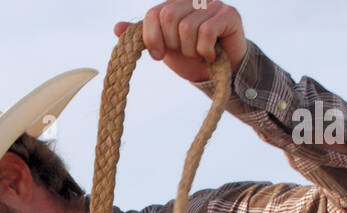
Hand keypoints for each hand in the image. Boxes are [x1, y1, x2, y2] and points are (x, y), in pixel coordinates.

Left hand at [114, 2, 247, 84]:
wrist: (221, 72)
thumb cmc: (192, 59)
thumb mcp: (164, 49)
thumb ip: (144, 37)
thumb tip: (117, 28)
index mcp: (175, 5)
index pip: (153, 13)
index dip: (152, 38)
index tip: (158, 55)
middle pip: (169, 17)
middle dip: (173, 44)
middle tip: (185, 53)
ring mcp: (212, 4)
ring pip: (187, 27)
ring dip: (191, 51)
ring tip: (199, 53)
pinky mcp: (229, 14)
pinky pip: (206, 33)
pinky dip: (206, 50)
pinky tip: (211, 54)